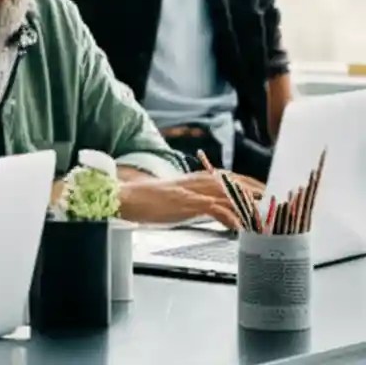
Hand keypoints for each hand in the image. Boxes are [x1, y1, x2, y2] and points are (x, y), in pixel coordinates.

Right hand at [118, 172, 259, 230]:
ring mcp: (192, 191)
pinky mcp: (184, 202)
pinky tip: (238, 226)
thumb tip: (219, 211)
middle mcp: (198, 181)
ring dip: (249, 205)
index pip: (232, 178)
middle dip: (258, 193)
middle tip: (278, 204)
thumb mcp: (179, 200)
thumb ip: (200, 202)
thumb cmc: (149, 202)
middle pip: (236, 183)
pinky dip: (228, 216)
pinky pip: (212, 208)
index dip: (253, 185)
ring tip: (265, 217)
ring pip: (228, 194)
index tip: (270, 193)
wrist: (126, 198)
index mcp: (197, 179)